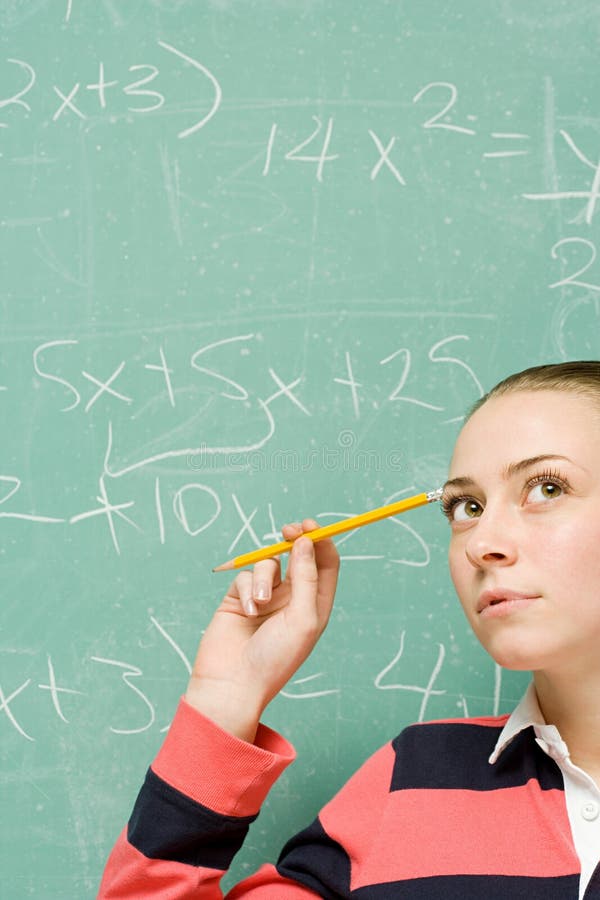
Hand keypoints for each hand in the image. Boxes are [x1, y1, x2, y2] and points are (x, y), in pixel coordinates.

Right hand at [185, 519, 339, 741]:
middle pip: (298, 555)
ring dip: (264, 575)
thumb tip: (306, 540)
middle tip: (288, 530)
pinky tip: (246, 612)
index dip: (321, 542)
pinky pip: (245, 575)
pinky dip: (247, 588)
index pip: (325, 563)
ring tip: (260, 602)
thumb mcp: (302, 618)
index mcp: (315, 604)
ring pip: (268, 563)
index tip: (311, 526)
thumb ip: (306, 577)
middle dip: (294, 540)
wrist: (233, 683)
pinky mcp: (240, 598)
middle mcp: (292, 598)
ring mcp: (265, 597)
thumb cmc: (275, 658)